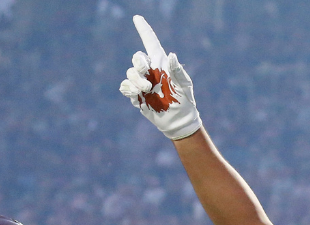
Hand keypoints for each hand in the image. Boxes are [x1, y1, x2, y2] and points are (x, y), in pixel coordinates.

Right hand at [120, 15, 201, 139]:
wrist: (177, 120)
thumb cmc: (184, 100)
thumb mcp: (184, 85)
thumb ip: (177, 70)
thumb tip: (170, 55)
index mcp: (162, 64)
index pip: (151, 43)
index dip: (144, 30)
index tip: (137, 18)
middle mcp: (150, 71)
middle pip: (137, 58)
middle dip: (139, 64)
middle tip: (147, 73)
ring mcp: (141, 82)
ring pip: (129, 73)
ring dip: (136, 80)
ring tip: (146, 90)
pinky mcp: (135, 94)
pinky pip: (125, 86)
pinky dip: (128, 89)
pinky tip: (137, 95)